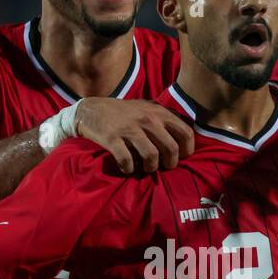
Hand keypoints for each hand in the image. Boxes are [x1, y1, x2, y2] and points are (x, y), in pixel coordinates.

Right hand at [74, 98, 194, 173]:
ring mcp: (129, 128)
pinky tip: (126, 168)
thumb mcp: (146, 108)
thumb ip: (164, 119)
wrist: (90, 110)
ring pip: (152, 157)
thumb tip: (185, 138)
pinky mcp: (112, 138)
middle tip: (163, 167)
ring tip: (145, 168)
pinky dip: (129, 169)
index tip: (180, 158)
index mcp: (158, 112)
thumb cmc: (122, 113)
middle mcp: (147, 119)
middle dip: (170, 164)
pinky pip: (127, 161)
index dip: (187, 150)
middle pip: (171, 148)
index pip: (186, 133)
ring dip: (150, 168)